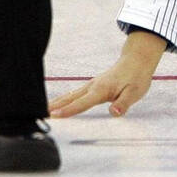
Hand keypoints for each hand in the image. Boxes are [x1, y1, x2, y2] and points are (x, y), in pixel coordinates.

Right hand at [48, 30, 166, 117]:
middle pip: (70, 98)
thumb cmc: (137, 77)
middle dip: (55, 107)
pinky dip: (64, 100)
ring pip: (71, 95)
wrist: (137, 60)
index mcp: (101, 89)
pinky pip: (75, 94)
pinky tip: (58, 104)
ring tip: (43, 111)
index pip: (82, 103)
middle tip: (39, 115)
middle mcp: (93, 86)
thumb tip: (114, 113)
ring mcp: (91, 85)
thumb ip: (124, 103)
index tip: (54, 116)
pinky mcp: (93, 85)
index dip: (68, 110)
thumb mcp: (135, 92)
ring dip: (57, 103)